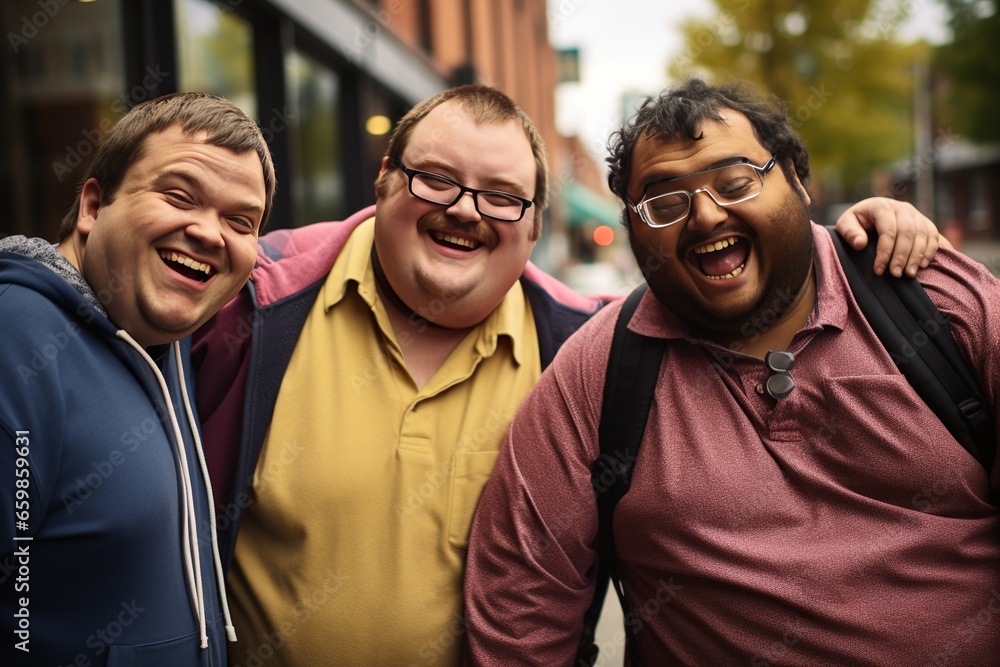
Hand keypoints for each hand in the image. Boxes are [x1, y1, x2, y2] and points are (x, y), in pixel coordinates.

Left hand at [833, 197, 949, 276]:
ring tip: (909, 274)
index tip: (878, 270)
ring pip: (923, 234)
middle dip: (902, 256)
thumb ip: (849, 233)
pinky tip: (922, 265)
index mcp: (880, 206)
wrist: (870, 215)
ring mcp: (915, 214)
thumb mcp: (846, 225)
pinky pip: (933, 235)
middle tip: (895, 274)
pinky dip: (929, 250)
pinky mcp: (925, 222)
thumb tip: (860, 244)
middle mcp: (901, 207)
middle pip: (908, 232)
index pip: (887, 230)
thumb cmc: (856, 223)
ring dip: (917, 256)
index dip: (884, 252)